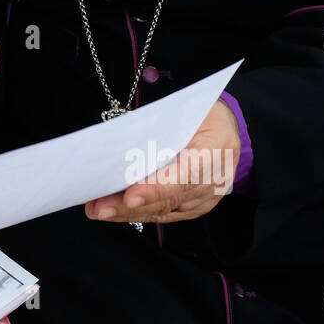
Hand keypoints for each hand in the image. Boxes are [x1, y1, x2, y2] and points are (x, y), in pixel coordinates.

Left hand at [85, 99, 240, 223]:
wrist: (225, 125)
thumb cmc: (201, 111)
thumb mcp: (183, 109)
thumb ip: (158, 129)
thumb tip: (120, 145)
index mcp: (217, 147)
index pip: (184, 174)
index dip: (156, 188)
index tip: (129, 197)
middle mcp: (217, 178)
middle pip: (170, 198)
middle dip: (130, 205)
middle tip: (99, 207)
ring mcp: (208, 196)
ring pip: (164, 209)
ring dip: (128, 212)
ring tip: (98, 210)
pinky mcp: (197, 206)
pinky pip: (166, 213)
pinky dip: (138, 213)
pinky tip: (115, 212)